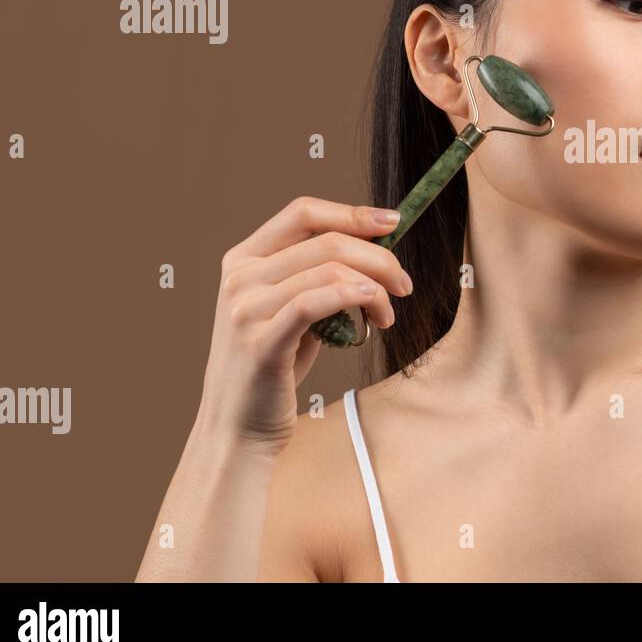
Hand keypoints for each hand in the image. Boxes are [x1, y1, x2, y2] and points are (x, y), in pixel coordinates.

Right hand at [194, 196, 413, 457]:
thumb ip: (318, 277)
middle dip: (378, 257)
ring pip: (329, 270)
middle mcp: (240, 277)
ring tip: (387, 314)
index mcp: (244, 258)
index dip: (352, 213)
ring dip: (375, 287)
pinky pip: (315, 303)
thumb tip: (377, 250)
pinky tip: (374, 310)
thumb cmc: (275, 366)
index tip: (393, 222)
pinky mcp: (260, 342)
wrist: (237, 429)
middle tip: (404, 284)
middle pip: (326, 241)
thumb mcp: (292, 310)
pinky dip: (354, 297)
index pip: (303, 213)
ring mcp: (245, 308)